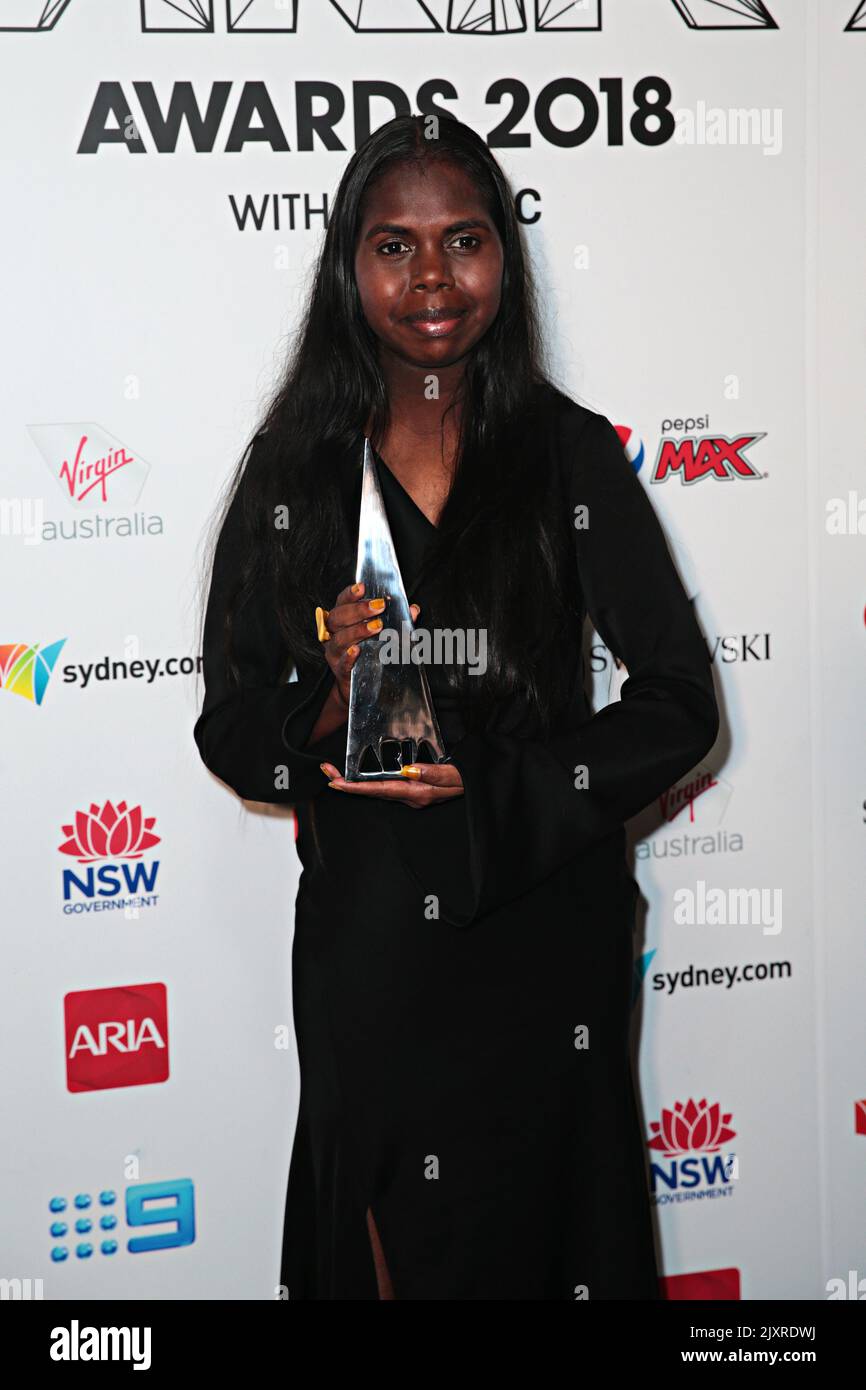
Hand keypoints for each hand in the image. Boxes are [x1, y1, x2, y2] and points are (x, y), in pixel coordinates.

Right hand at [316, 582, 419, 710]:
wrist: (358, 684)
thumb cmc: (369, 652)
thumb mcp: (382, 633)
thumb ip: (396, 621)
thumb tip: (413, 610)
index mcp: (342, 620)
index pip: (342, 602)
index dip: (351, 594)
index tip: (363, 587)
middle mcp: (333, 634)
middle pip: (339, 617)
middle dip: (359, 610)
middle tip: (379, 606)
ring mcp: (334, 652)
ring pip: (340, 638)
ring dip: (358, 630)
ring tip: (377, 626)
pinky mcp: (339, 670)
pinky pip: (342, 662)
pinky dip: (349, 656)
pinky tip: (357, 650)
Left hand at [319, 759, 463, 808]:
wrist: (485, 787)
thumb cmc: (472, 781)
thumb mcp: (456, 776)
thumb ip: (433, 773)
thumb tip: (407, 770)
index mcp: (418, 792)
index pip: (379, 790)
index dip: (355, 787)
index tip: (335, 782)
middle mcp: (412, 796)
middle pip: (373, 791)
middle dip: (348, 784)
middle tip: (326, 771)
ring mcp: (414, 795)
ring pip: (379, 790)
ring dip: (357, 783)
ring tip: (337, 773)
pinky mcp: (417, 790)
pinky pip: (390, 786)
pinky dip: (372, 782)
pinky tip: (365, 776)